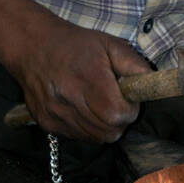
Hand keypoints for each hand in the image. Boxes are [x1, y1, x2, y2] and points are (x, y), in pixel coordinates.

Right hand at [8, 16, 153, 143]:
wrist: (32, 47)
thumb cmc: (76, 44)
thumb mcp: (110, 44)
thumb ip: (134, 64)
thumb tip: (151, 83)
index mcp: (88, 78)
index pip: (117, 114)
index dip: (129, 110)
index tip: (127, 98)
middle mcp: (69, 100)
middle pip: (109, 131)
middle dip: (120, 120)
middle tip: (115, 101)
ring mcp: (56, 115)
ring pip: (95, 138)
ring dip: (104, 126)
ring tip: (99, 104)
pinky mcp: (47, 124)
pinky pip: (79, 137)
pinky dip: (88, 128)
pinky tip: (83, 109)